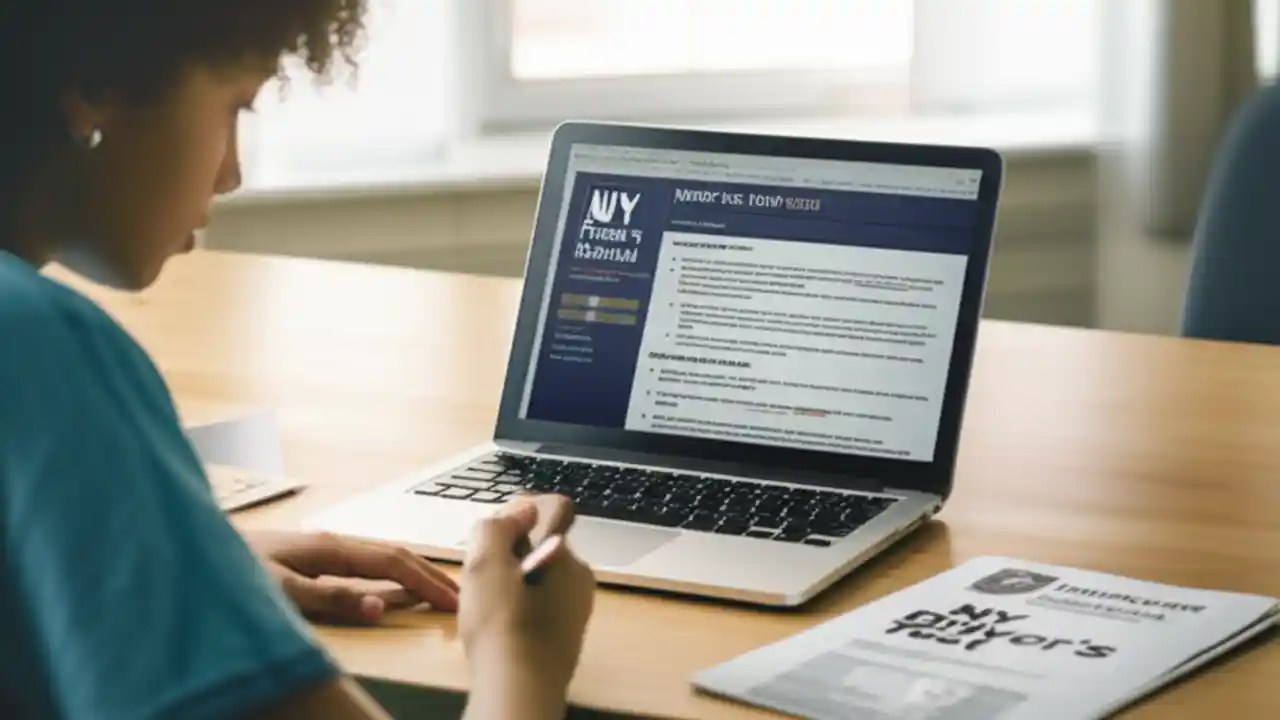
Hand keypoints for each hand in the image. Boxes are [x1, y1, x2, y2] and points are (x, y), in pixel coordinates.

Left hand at [246, 530, 459, 624]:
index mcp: (330, 548)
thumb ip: (330, 599)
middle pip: (393, 556)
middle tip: (459, 598)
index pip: (393, 562)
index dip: (426, 582)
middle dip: (428, 575)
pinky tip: (391, 590)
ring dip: (411, 575)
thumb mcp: (279, 592)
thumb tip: (381, 607)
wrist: (187, 550)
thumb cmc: (228, 572)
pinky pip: (362, 567)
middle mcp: (331, 543)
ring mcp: (321, 549)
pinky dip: (387, 578)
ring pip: (379, 560)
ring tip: (436, 592)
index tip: (454, 601)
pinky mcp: (309, 559)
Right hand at [459, 496, 594, 692]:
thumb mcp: (486, 562)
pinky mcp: (563, 639)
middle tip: (484, 578)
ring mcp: (575, 611)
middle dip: (510, 555)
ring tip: (488, 608)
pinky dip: (517, 613)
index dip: (519, 516)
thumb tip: (521, 510)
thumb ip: (498, 526)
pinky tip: (499, 631)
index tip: (495, 536)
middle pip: (541, 548)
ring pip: (538, 580)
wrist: (518, 691)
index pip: (553, 510)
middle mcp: (580, 580)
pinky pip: (538, 610)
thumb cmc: (503, 629)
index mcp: (568, 556)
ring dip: (511, 585)